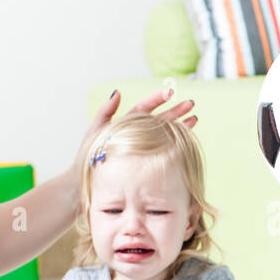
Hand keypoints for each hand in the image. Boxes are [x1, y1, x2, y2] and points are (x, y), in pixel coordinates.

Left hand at [73, 88, 197, 174]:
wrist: (85, 186)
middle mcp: (135, 136)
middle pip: (159, 119)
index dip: (157, 100)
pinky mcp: (144, 164)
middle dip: (175, 111)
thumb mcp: (94, 134)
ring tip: (194, 120)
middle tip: (191, 105)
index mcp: (124, 125)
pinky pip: (162, 151)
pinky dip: (174, 144)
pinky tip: (185, 141)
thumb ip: (105, 113)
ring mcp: (141, 149)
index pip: (144, 108)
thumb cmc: (87, 161)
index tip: (171, 93)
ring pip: (164, 134)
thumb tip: (117, 92)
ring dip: (179, 126)